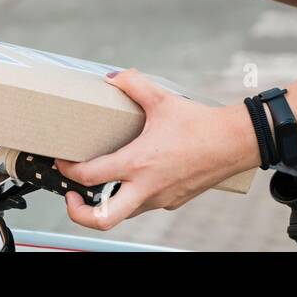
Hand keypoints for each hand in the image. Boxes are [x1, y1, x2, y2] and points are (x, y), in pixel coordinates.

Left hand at [53, 69, 257, 231]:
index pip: (89, 177)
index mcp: (137, 163)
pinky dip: (132, 196)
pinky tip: (136, 177)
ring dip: (106, 202)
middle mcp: (145, 187)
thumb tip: (112, 77)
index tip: (62, 162)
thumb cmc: (200, 124)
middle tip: (71, 195)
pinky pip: (144, 205)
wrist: (233, 143)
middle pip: (101, 219)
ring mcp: (159, 198)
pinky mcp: (173, 201)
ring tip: (100, 184)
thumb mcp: (162, 99)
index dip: (67, 171)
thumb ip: (133, 84)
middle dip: (77, 212)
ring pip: (123, 213)